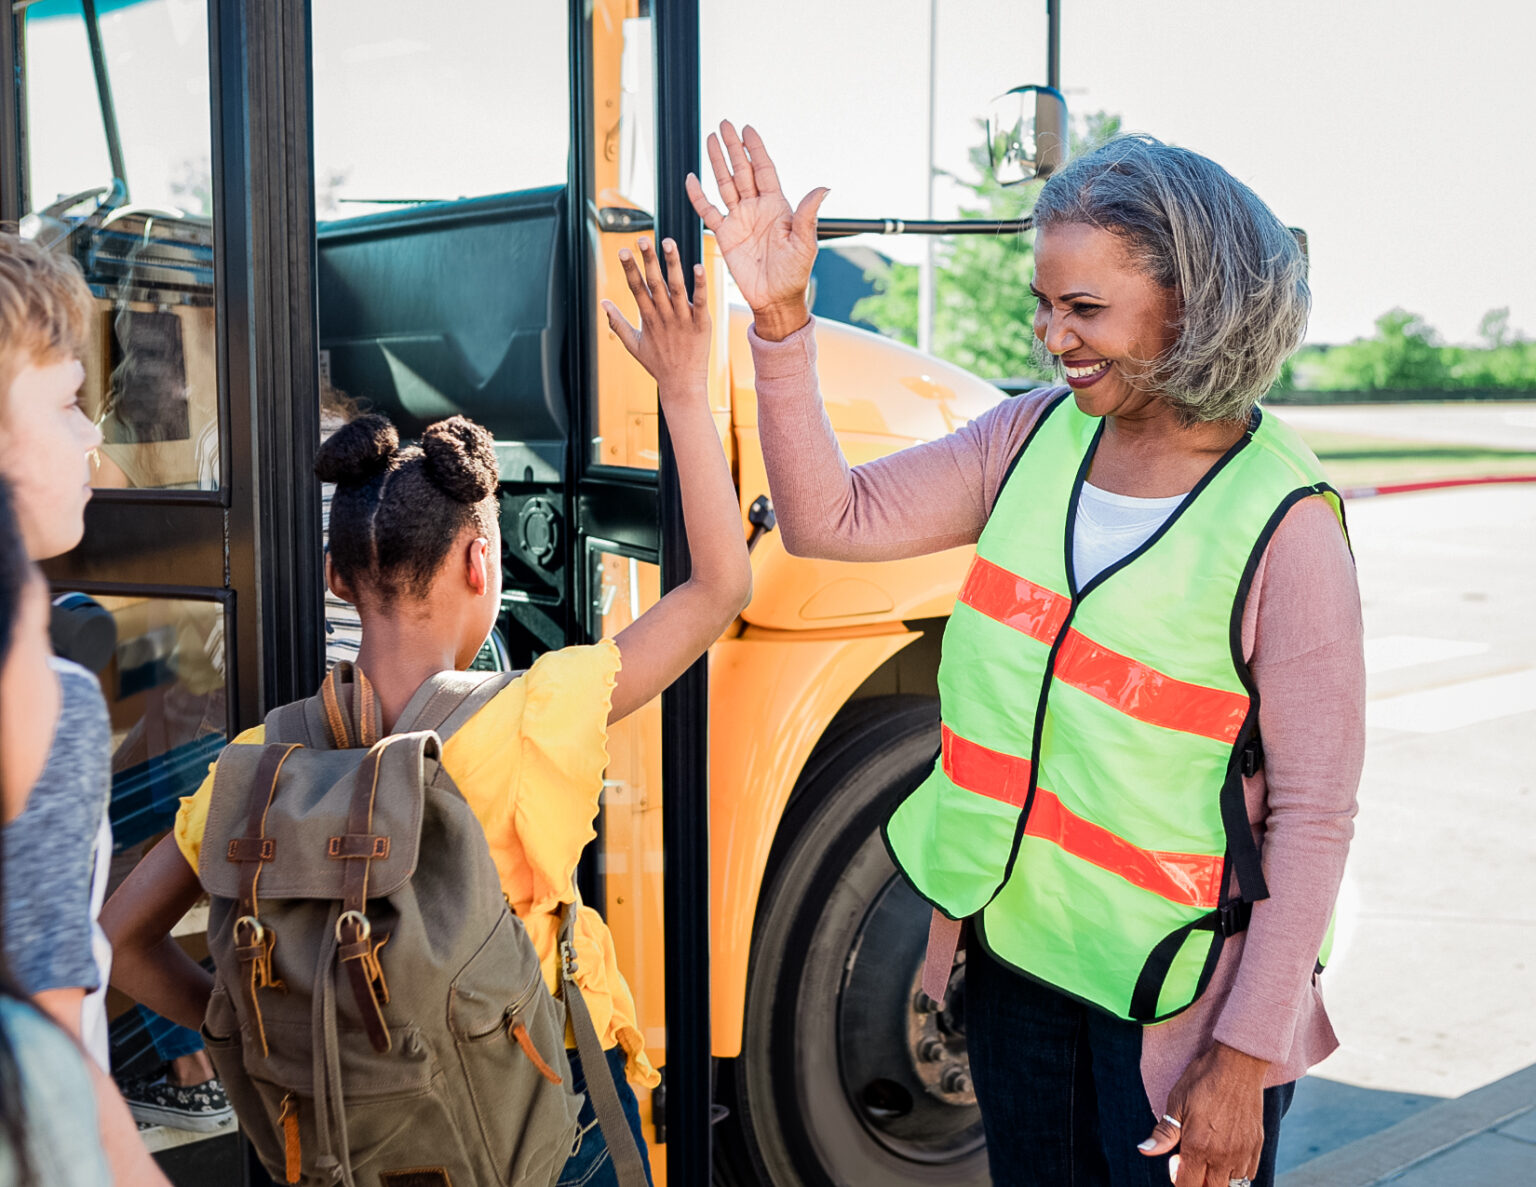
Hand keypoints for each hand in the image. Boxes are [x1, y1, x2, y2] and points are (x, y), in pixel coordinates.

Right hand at [604, 236, 710, 403]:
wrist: (683, 385)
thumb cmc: (658, 365)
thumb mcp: (633, 345)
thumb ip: (617, 323)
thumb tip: (602, 302)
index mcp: (648, 319)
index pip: (636, 289)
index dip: (629, 269)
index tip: (622, 250)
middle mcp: (664, 317)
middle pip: (654, 284)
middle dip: (647, 261)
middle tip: (642, 239)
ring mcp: (683, 320)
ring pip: (676, 288)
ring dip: (672, 264)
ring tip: (668, 242)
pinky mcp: (702, 325)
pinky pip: (700, 302)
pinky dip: (699, 285)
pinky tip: (698, 266)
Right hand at [686, 120, 828, 339]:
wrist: (775, 299)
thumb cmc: (795, 273)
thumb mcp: (805, 242)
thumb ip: (808, 214)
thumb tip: (824, 188)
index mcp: (777, 206)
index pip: (764, 170)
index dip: (756, 150)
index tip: (748, 129)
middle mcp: (757, 208)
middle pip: (743, 170)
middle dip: (734, 148)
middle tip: (724, 124)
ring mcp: (740, 220)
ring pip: (725, 183)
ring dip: (717, 162)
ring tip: (710, 139)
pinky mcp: (725, 235)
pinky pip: (709, 211)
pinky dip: (699, 196)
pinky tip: (692, 179)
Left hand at [1140, 1043, 1267, 1185]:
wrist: (1237, 1064)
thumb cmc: (1203, 1080)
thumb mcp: (1176, 1102)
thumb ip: (1164, 1133)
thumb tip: (1144, 1150)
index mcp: (1198, 1146)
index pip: (1187, 1185)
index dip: (1178, 1179)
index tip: (1176, 1163)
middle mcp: (1222, 1156)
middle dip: (1199, 1183)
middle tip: (1193, 1163)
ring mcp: (1242, 1152)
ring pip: (1232, 1186)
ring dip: (1219, 1180)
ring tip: (1210, 1161)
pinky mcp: (1257, 1145)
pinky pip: (1249, 1174)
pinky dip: (1237, 1173)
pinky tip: (1228, 1157)